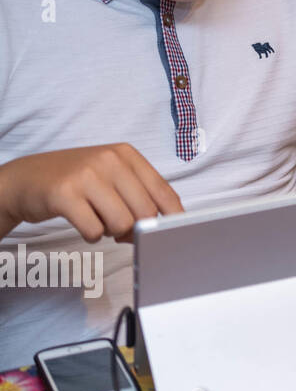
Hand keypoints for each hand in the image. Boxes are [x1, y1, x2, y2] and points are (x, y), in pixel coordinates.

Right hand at [0, 145, 181, 244]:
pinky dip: (92, 236)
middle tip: (121, 230)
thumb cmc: (76, 180)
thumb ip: (139, 194)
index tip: (174, 233)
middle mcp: (109, 160)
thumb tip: (164, 224)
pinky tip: (84, 224)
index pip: (163, 191)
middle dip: (136, 229)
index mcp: (126, 154)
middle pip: (145, 212)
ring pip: (122, 223)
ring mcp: (86, 176)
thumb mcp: (112, 175)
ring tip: (100, 222)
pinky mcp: (64, 194)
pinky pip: (94, 231)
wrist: (25, 178)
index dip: (173, 217)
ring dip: (113, 232)